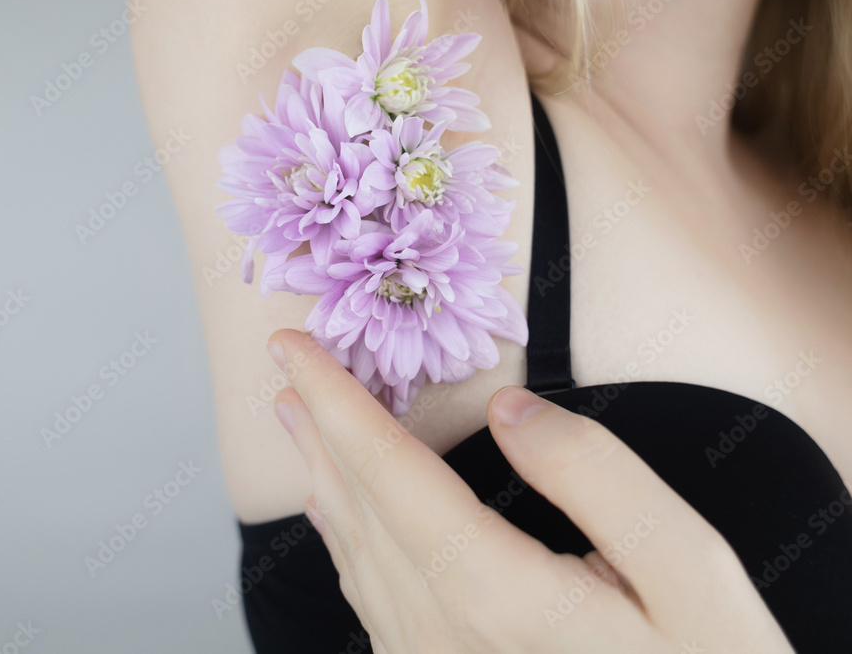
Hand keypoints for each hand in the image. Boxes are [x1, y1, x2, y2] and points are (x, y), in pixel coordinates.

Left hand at [266, 328, 795, 653]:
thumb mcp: (687, 567)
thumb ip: (592, 474)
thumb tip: (508, 410)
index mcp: (493, 591)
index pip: (386, 469)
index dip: (334, 399)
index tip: (293, 347)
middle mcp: (440, 634)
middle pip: (356, 508)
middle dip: (318, 429)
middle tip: (286, 372)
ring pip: (354, 555)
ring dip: (325, 477)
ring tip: (301, 426)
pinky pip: (372, 599)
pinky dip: (347, 538)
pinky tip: (341, 517)